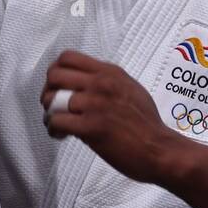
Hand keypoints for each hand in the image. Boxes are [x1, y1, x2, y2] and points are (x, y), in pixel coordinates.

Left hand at [41, 50, 177, 182]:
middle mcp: (101, 84)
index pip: (68, 57)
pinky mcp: (90, 127)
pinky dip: (53, 129)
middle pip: (55, 75)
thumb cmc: (147, 124)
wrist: (159, 149)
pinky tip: (61, 135)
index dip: (56, 71)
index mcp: (111, 73)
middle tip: (53, 105)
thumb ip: (109, 82)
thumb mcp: (131, 90)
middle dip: (47, 91)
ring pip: (51, 99)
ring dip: (49, 113)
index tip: (58, 86)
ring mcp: (95, 105)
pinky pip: (56, 121)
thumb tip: (86, 82)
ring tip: (57, 123)